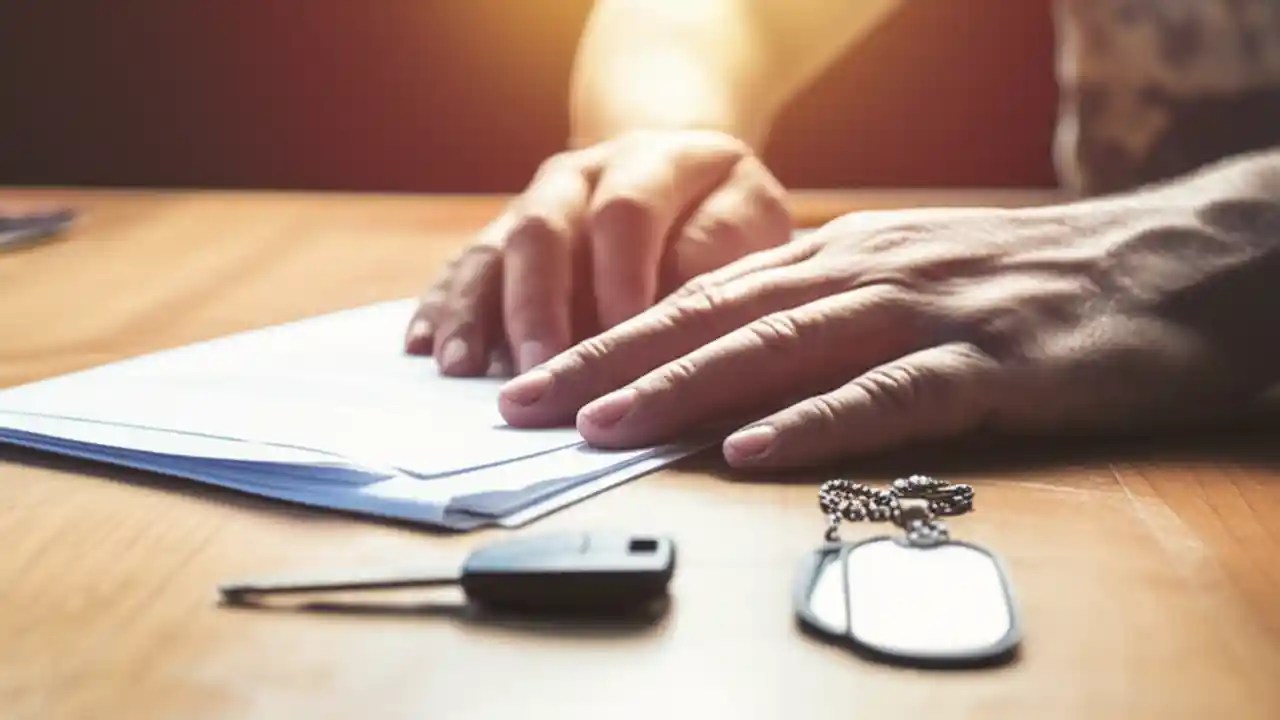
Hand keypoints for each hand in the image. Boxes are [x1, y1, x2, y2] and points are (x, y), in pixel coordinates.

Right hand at [404, 129, 790, 375]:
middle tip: (540, 371)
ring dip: (477, 312)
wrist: (675, 166)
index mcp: (654, 161)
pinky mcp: (505, 235)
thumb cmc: (725, 215)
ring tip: (463, 369)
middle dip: (539, 307)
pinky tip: (424, 348)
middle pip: (545, 229)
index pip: (628, 214)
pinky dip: (444, 307)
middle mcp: (583, 173)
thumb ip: (720, 258)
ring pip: (495, 248)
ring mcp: (535, 200)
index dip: (622, 279)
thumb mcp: (751, 222)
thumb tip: (668, 320)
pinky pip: (463, 265)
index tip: (623, 344)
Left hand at [495, 195, 1279, 466]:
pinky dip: (815, 423)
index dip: (608, 342)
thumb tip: (729, 370)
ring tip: (605, 426)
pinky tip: (753, 449)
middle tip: (525, 408)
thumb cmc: (1024, 281)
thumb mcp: (905, 278)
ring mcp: (924, 314)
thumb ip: (822, 314)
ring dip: (684, 389)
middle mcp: (863, 274)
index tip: (534, 386)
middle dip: (609, 365)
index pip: (697, 301)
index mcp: (837, 257)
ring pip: (780, 350)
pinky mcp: (989, 363)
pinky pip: (888, 396)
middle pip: (713, 320)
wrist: (1169, 263)